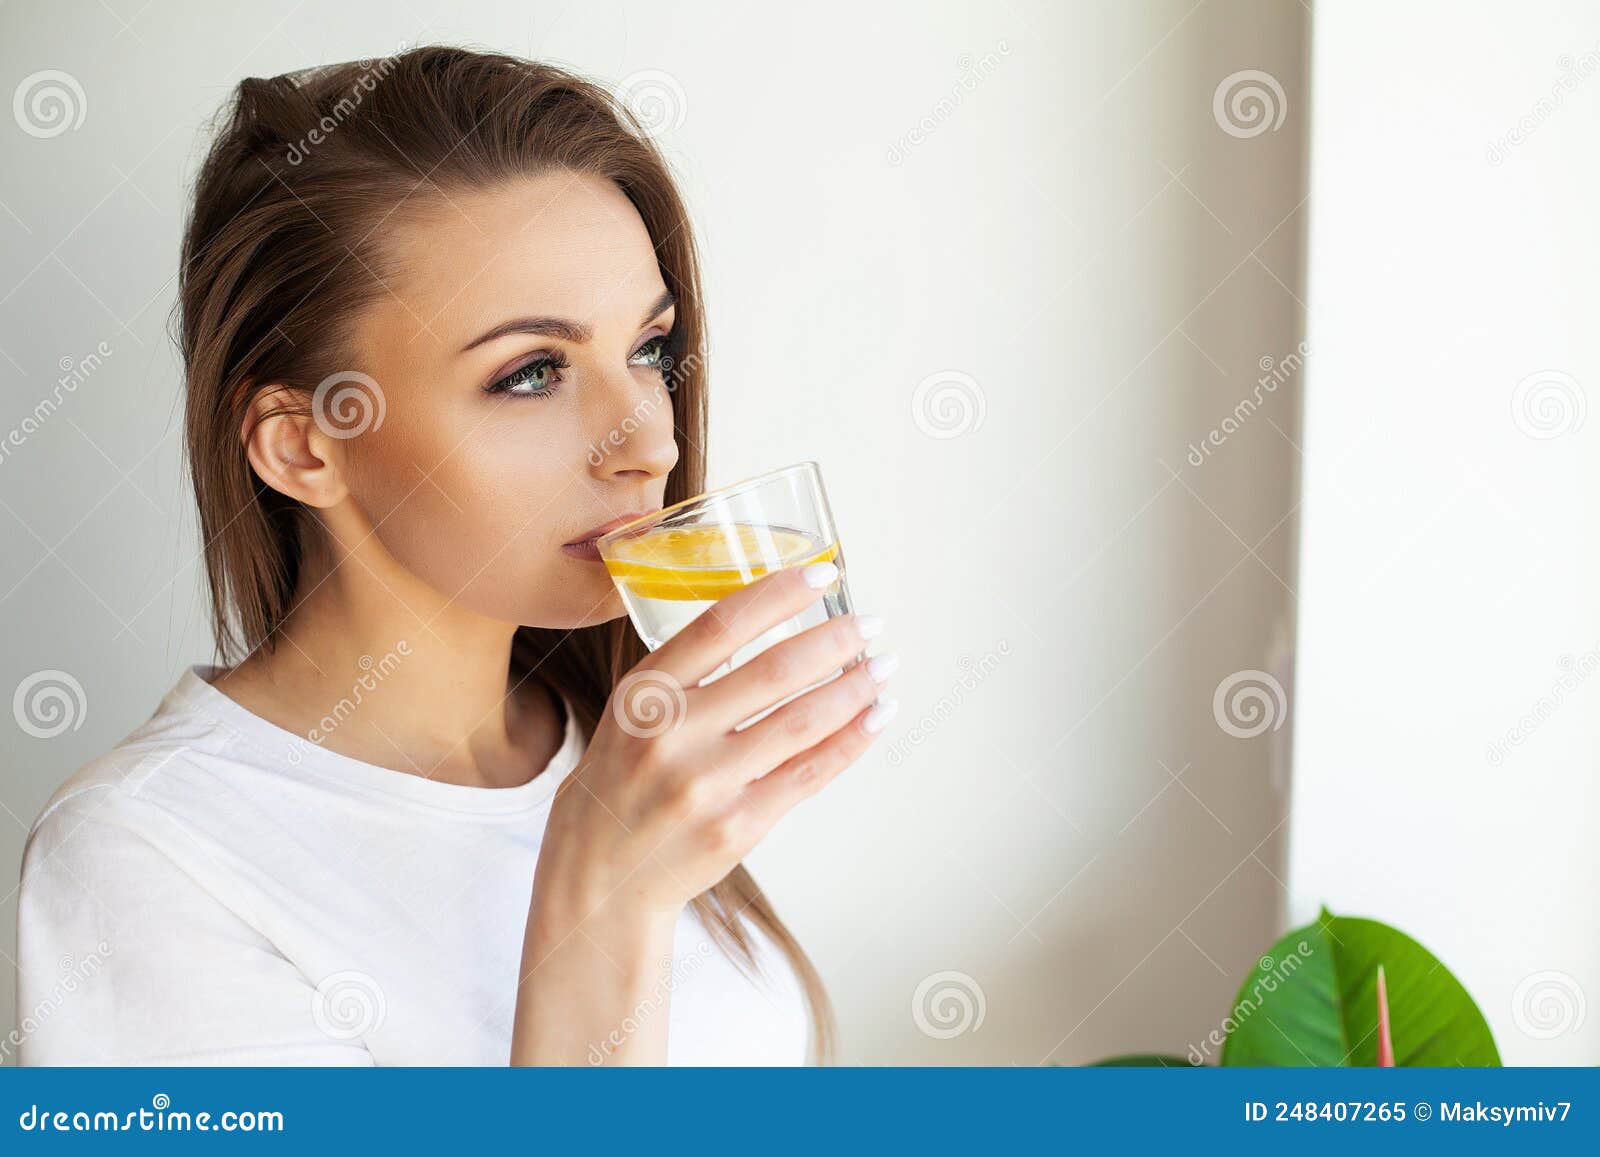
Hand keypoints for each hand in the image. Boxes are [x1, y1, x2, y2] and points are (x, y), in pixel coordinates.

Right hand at [531, 560, 895, 924]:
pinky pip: (809, 774)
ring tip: (883, 668)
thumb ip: (689, 671)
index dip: (779, 594)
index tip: (823, 573)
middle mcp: (672, 734)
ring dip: (855, 688)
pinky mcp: (737, 827)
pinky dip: (851, 741)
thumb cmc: (625, 778)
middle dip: (836, 641)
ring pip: (803, 722)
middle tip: (869, 623)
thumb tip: (778, 619)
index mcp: (645, 692)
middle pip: (775, 670)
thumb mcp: (632, 711)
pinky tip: (875, 717)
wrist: (599, 873)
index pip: (721, 624)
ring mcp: (706, 784)